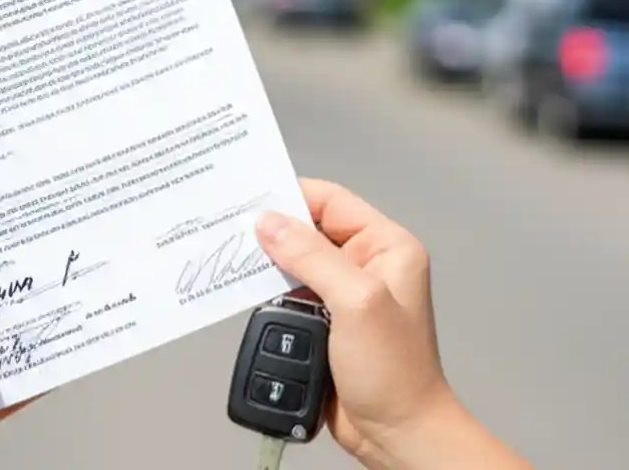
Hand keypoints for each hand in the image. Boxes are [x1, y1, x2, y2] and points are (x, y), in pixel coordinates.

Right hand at [256, 179, 530, 469]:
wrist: (396, 432)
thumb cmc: (394, 372)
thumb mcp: (356, 302)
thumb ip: (311, 257)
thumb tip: (268, 223)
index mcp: (387, 247)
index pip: (332, 201)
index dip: (291, 197)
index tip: (251, 200)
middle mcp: (367, 264)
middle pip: (309, 228)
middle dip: (273, 229)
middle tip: (232, 227)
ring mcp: (345, 293)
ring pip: (295, 260)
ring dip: (268, 262)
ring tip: (233, 256)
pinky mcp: (325, 320)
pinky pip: (290, 291)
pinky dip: (268, 289)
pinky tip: (245, 288)